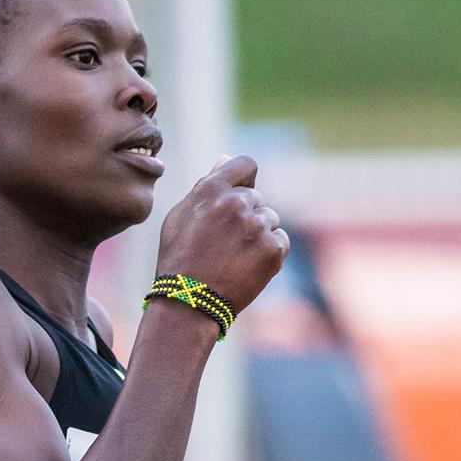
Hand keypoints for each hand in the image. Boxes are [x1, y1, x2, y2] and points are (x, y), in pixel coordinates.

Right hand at [153, 154, 287, 316]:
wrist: (189, 302)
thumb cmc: (179, 258)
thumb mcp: (181, 216)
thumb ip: (206, 185)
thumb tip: (224, 158)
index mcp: (212, 189)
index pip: (245, 164)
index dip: (245, 178)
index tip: (240, 194)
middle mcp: (237, 202)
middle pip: (256, 198)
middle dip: (246, 215)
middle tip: (226, 243)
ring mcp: (257, 226)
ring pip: (269, 219)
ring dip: (258, 234)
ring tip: (235, 258)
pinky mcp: (273, 249)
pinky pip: (280, 241)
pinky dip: (269, 253)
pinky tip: (247, 267)